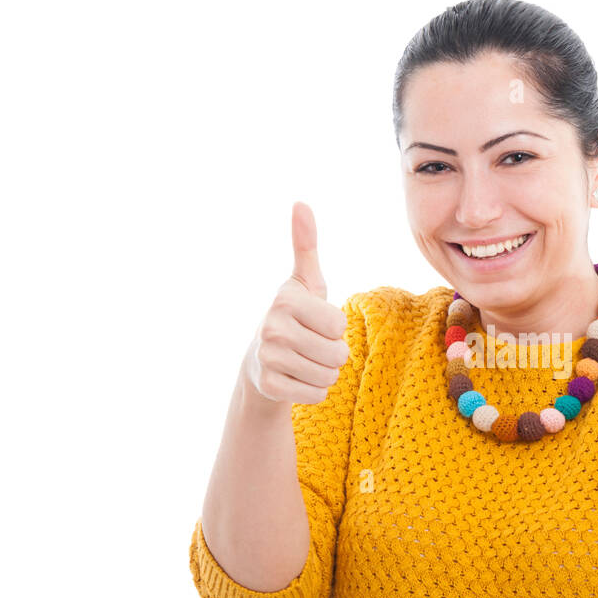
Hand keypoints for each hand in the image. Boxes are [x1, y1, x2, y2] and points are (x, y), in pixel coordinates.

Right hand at [244, 202, 350, 404]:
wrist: (259, 362)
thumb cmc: (293, 317)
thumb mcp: (304, 282)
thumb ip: (306, 245)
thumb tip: (301, 203)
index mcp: (286, 300)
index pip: (339, 326)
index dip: (335, 328)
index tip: (315, 323)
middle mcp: (272, 328)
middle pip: (337, 354)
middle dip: (333, 353)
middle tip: (312, 346)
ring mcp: (268, 359)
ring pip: (329, 376)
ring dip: (324, 372)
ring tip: (305, 361)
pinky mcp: (269, 387)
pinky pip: (317, 394)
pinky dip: (314, 390)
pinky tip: (297, 378)